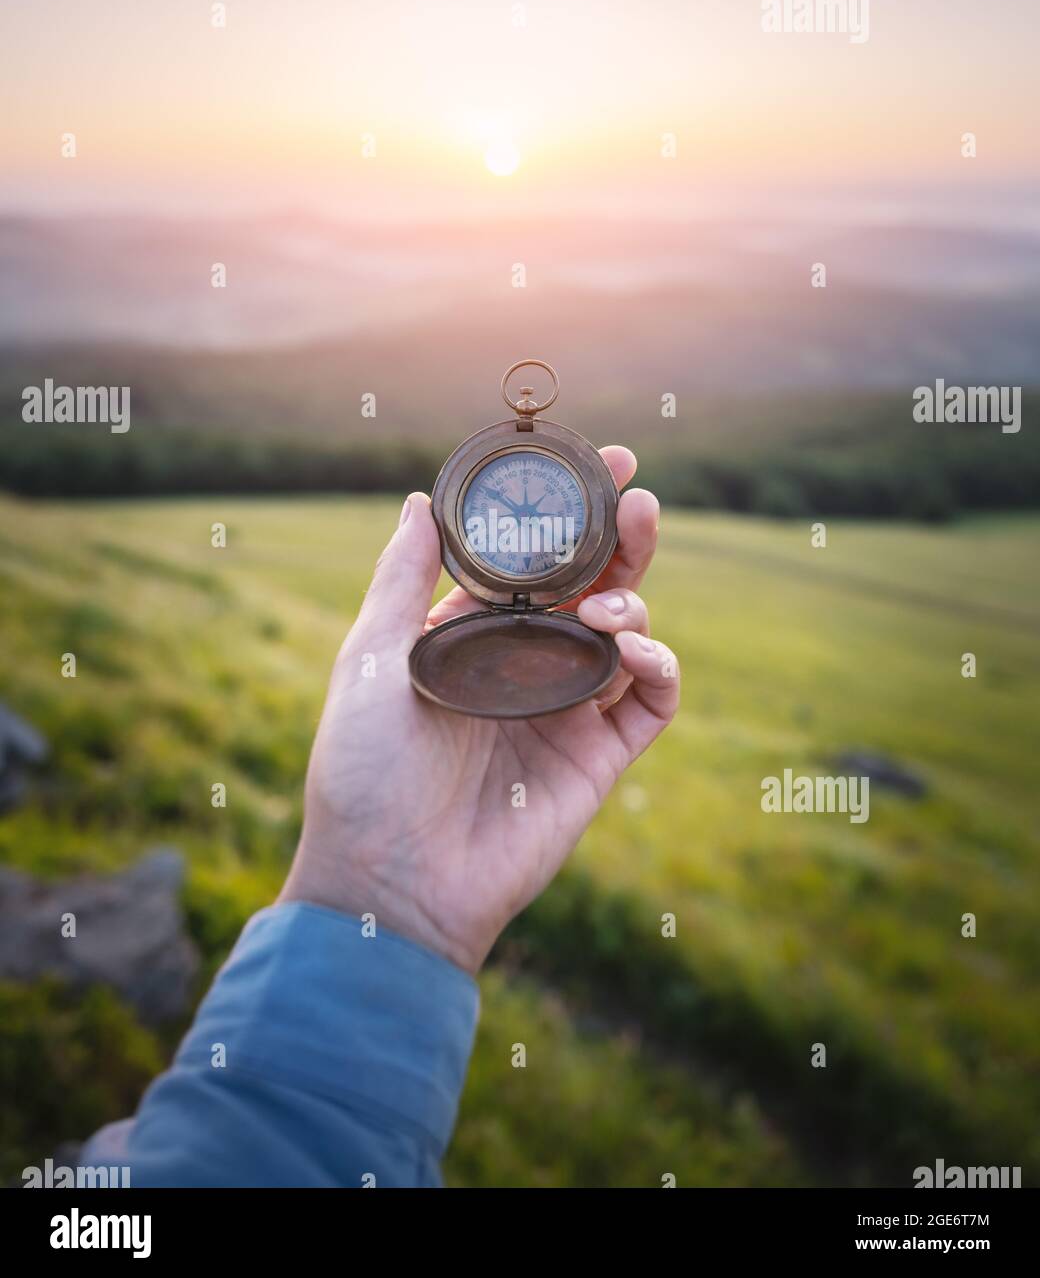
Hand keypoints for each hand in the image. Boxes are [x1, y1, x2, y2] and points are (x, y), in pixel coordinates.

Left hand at [278, 446, 678, 974]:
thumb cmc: (363, 768)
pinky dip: (658, 666)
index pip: (535, 559)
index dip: (570, 512)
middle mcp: (526, 664)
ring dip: (632, 603)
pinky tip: (633, 653)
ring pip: (629, 633)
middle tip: (636, 501)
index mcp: (472, 634)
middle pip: (593, 585)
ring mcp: (567, 709)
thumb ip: (403, 579)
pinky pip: (651, 700)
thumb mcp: (371, 658)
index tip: (600, 463)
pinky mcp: (598, 757)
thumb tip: (418, 500)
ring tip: (608, 608)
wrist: (390, 879)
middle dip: (622, 539)